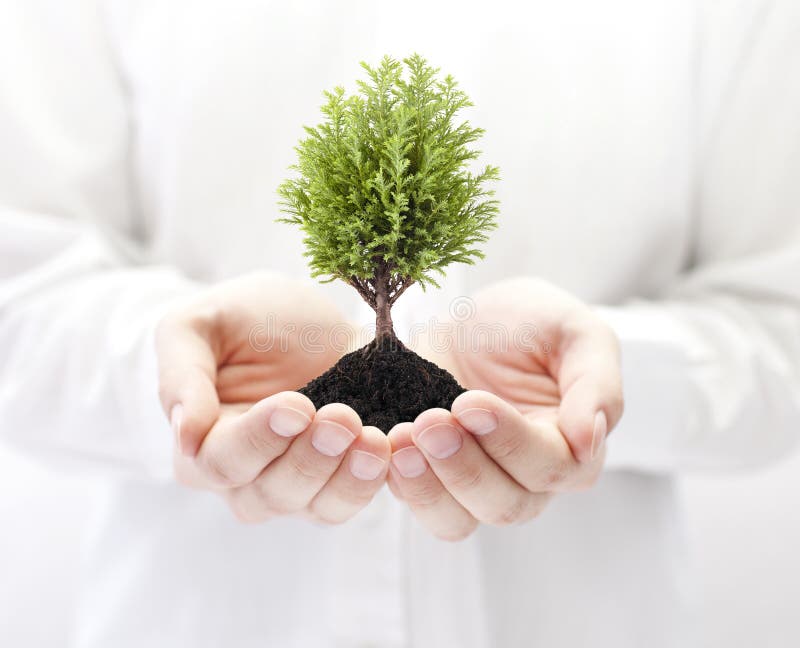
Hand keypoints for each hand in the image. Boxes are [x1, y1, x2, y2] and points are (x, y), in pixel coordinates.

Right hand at [156, 273, 390, 523]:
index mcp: (200, 444)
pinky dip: (370, 482)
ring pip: (313, 506)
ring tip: (373, 441)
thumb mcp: (198, 326)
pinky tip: (388, 450)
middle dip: (309, 458)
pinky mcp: (335, 479)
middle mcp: (242, 478)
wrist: (300, 319)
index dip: (258, 439)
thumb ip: (182, 374)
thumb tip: (184, 435)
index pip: (220, 462)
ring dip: (345, 479)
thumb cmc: (241, 319)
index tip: (297, 406)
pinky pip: (349, 501)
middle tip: (342, 418)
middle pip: (269, 494)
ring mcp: (292, 484)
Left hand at [387, 277, 623, 539]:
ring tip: (402, 440)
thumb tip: (591, 439)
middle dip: (464, 467)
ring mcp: (477, 481)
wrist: (466, 317)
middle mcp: (526, 477)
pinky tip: (389, 449)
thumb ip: (596, 381)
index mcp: (571, 445)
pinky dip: (405, 485)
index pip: (553, 468)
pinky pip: (423, 507)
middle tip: (429, 421)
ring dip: (431, 486)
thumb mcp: (573, 330)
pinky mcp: (433, 477)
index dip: (511, 442)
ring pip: (461, 521)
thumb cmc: (528, 321)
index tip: (469, 402)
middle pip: (506, 504)